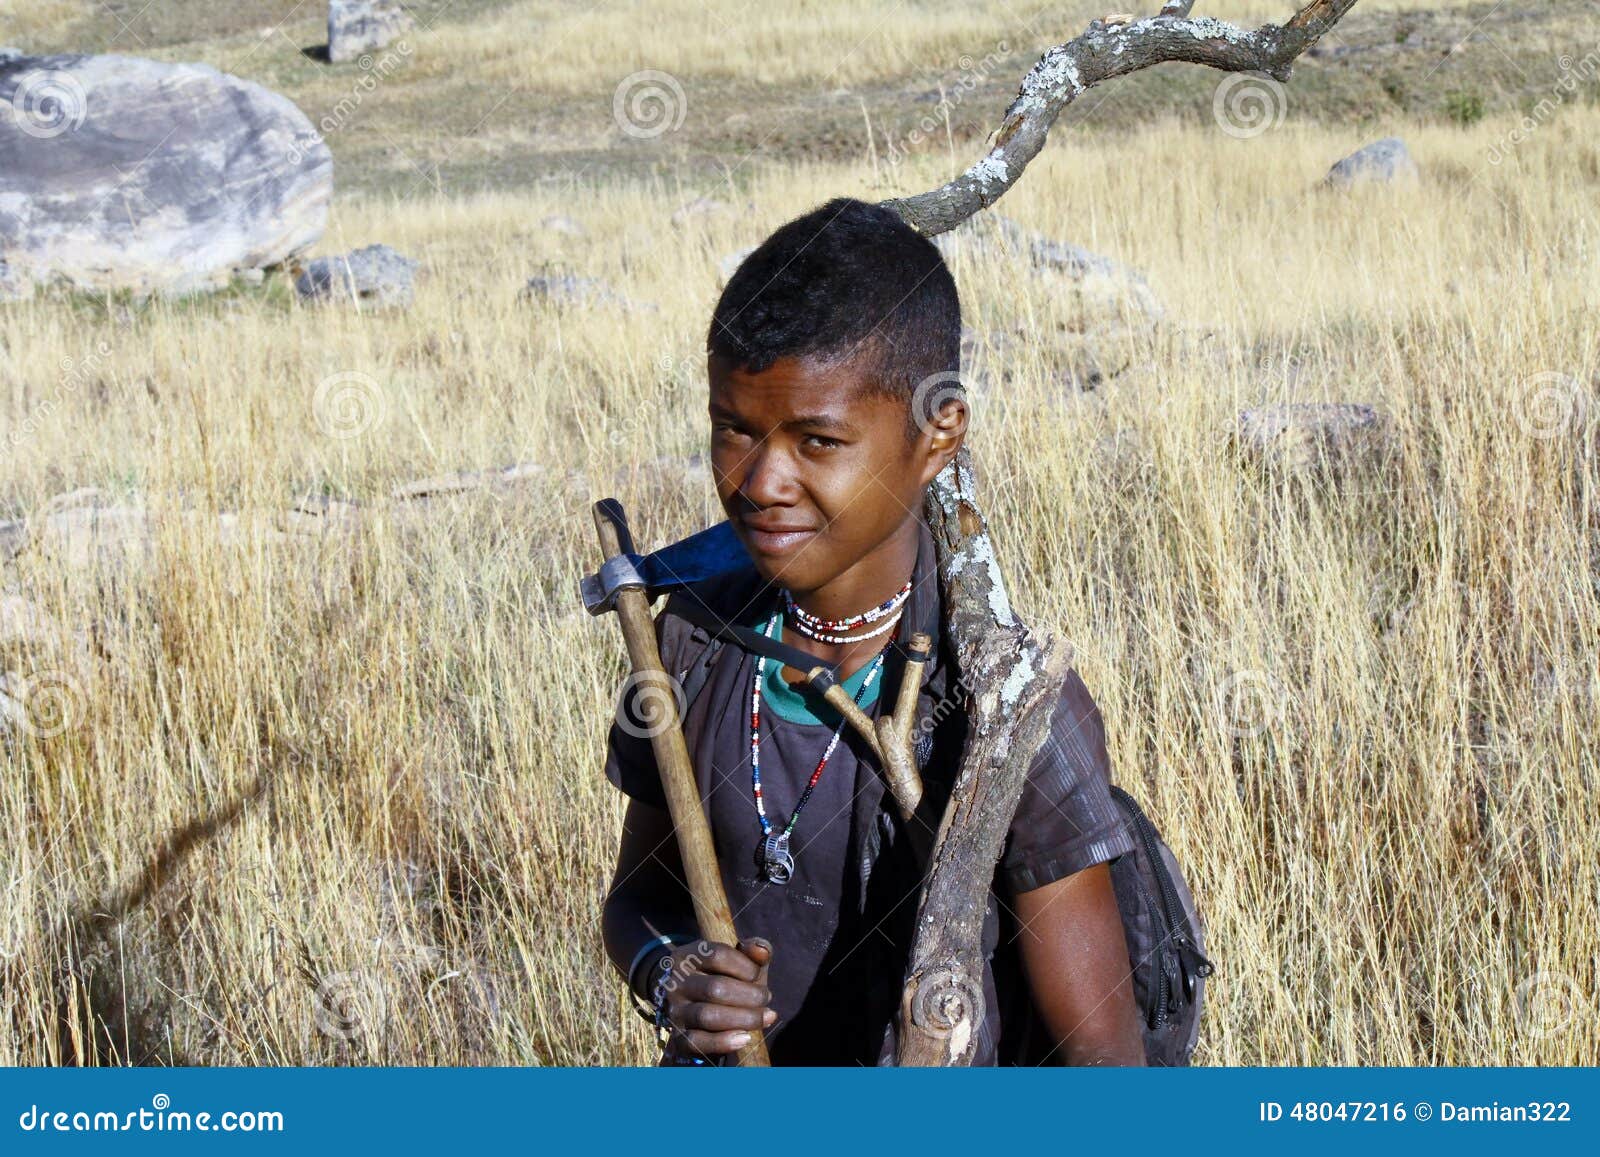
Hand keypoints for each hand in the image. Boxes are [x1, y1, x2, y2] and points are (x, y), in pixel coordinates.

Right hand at [656, 937, 775, 1057]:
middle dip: (751, 996)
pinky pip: (697, 1042)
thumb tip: (762, 951)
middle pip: (715, 988)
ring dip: (744, 1019)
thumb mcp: (738, 959)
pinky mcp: (677, 1037)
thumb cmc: (724, 977)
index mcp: (688, 956)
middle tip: (766, 998)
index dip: (745, 966)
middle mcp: (676, 983)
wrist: (695, 1006)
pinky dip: (725, 1042)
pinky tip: (745, 1038)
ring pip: (708, 1016)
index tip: (757, 974)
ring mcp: (674, 1011)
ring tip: (764, 1017)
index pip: (718, 955)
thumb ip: (754, 950)